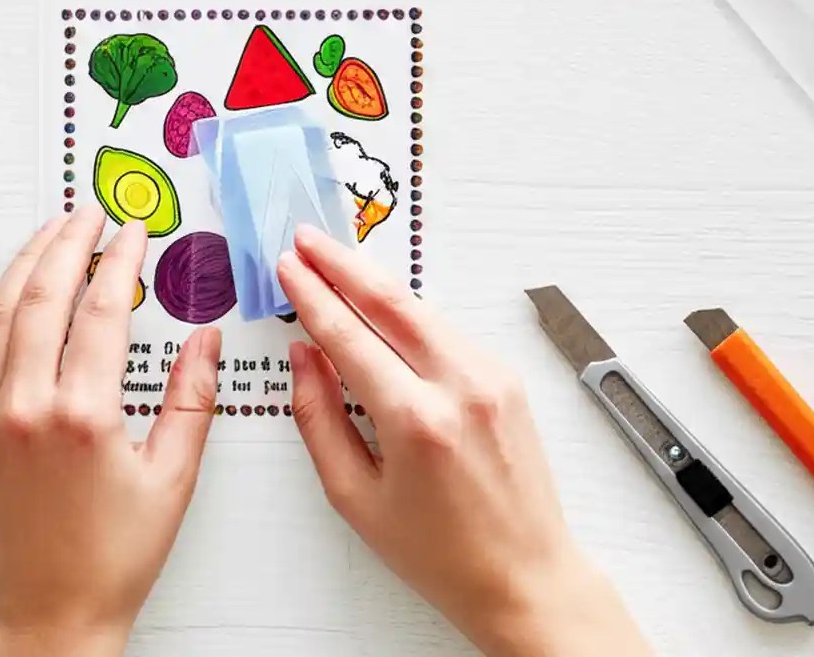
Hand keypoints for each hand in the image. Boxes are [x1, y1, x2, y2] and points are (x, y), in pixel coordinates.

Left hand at [0, 206, 222, 656]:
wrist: (47, 618)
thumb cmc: (114, 559)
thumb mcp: (172, 478)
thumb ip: (192, 399)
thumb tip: (204, 338)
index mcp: (82, 417)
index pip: (102, 310)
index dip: (119, 261)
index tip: (131, 232)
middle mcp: (22, 410)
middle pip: (40, 297)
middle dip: (65, 243)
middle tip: (87, 213)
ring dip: (24, 268)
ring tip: (49, 236)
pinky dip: (1, 321)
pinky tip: (22, 304)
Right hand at [277, 226, 651, 656]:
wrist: (524, 576)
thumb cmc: (438, 553)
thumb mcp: (355, 497)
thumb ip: (319, 419)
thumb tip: (304, 356)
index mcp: (417, 421)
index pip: (349, 336)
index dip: (312, 295)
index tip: (288, 266)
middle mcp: (461, 387)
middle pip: (391, 302)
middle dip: (342, 264)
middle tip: (307, 238)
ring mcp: (493, 378)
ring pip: (423, 310)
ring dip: (376, 282)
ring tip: (337, 262)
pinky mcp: (508, 381)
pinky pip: (448, 332)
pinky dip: (411, 313)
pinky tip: (384, 306)